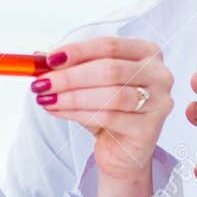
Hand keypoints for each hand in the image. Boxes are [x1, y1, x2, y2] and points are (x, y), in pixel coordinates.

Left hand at [32, 36, 173, 196]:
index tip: (49, 58)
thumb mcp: (90, 83)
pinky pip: (108, 117)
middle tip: (42, 83)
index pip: (109, 45)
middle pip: (109, 69)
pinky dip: (77, 113)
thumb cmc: (109, 110)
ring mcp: (158, 102)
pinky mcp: (149, 128)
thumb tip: (38, 57)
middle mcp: (158, 74)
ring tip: (46, 99)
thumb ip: (69, 67)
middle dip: (70, 76)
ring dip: (71, 97)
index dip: (77, 51)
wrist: (124, 150)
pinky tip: (58, 111)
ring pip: (109, 95)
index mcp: (147, 52)